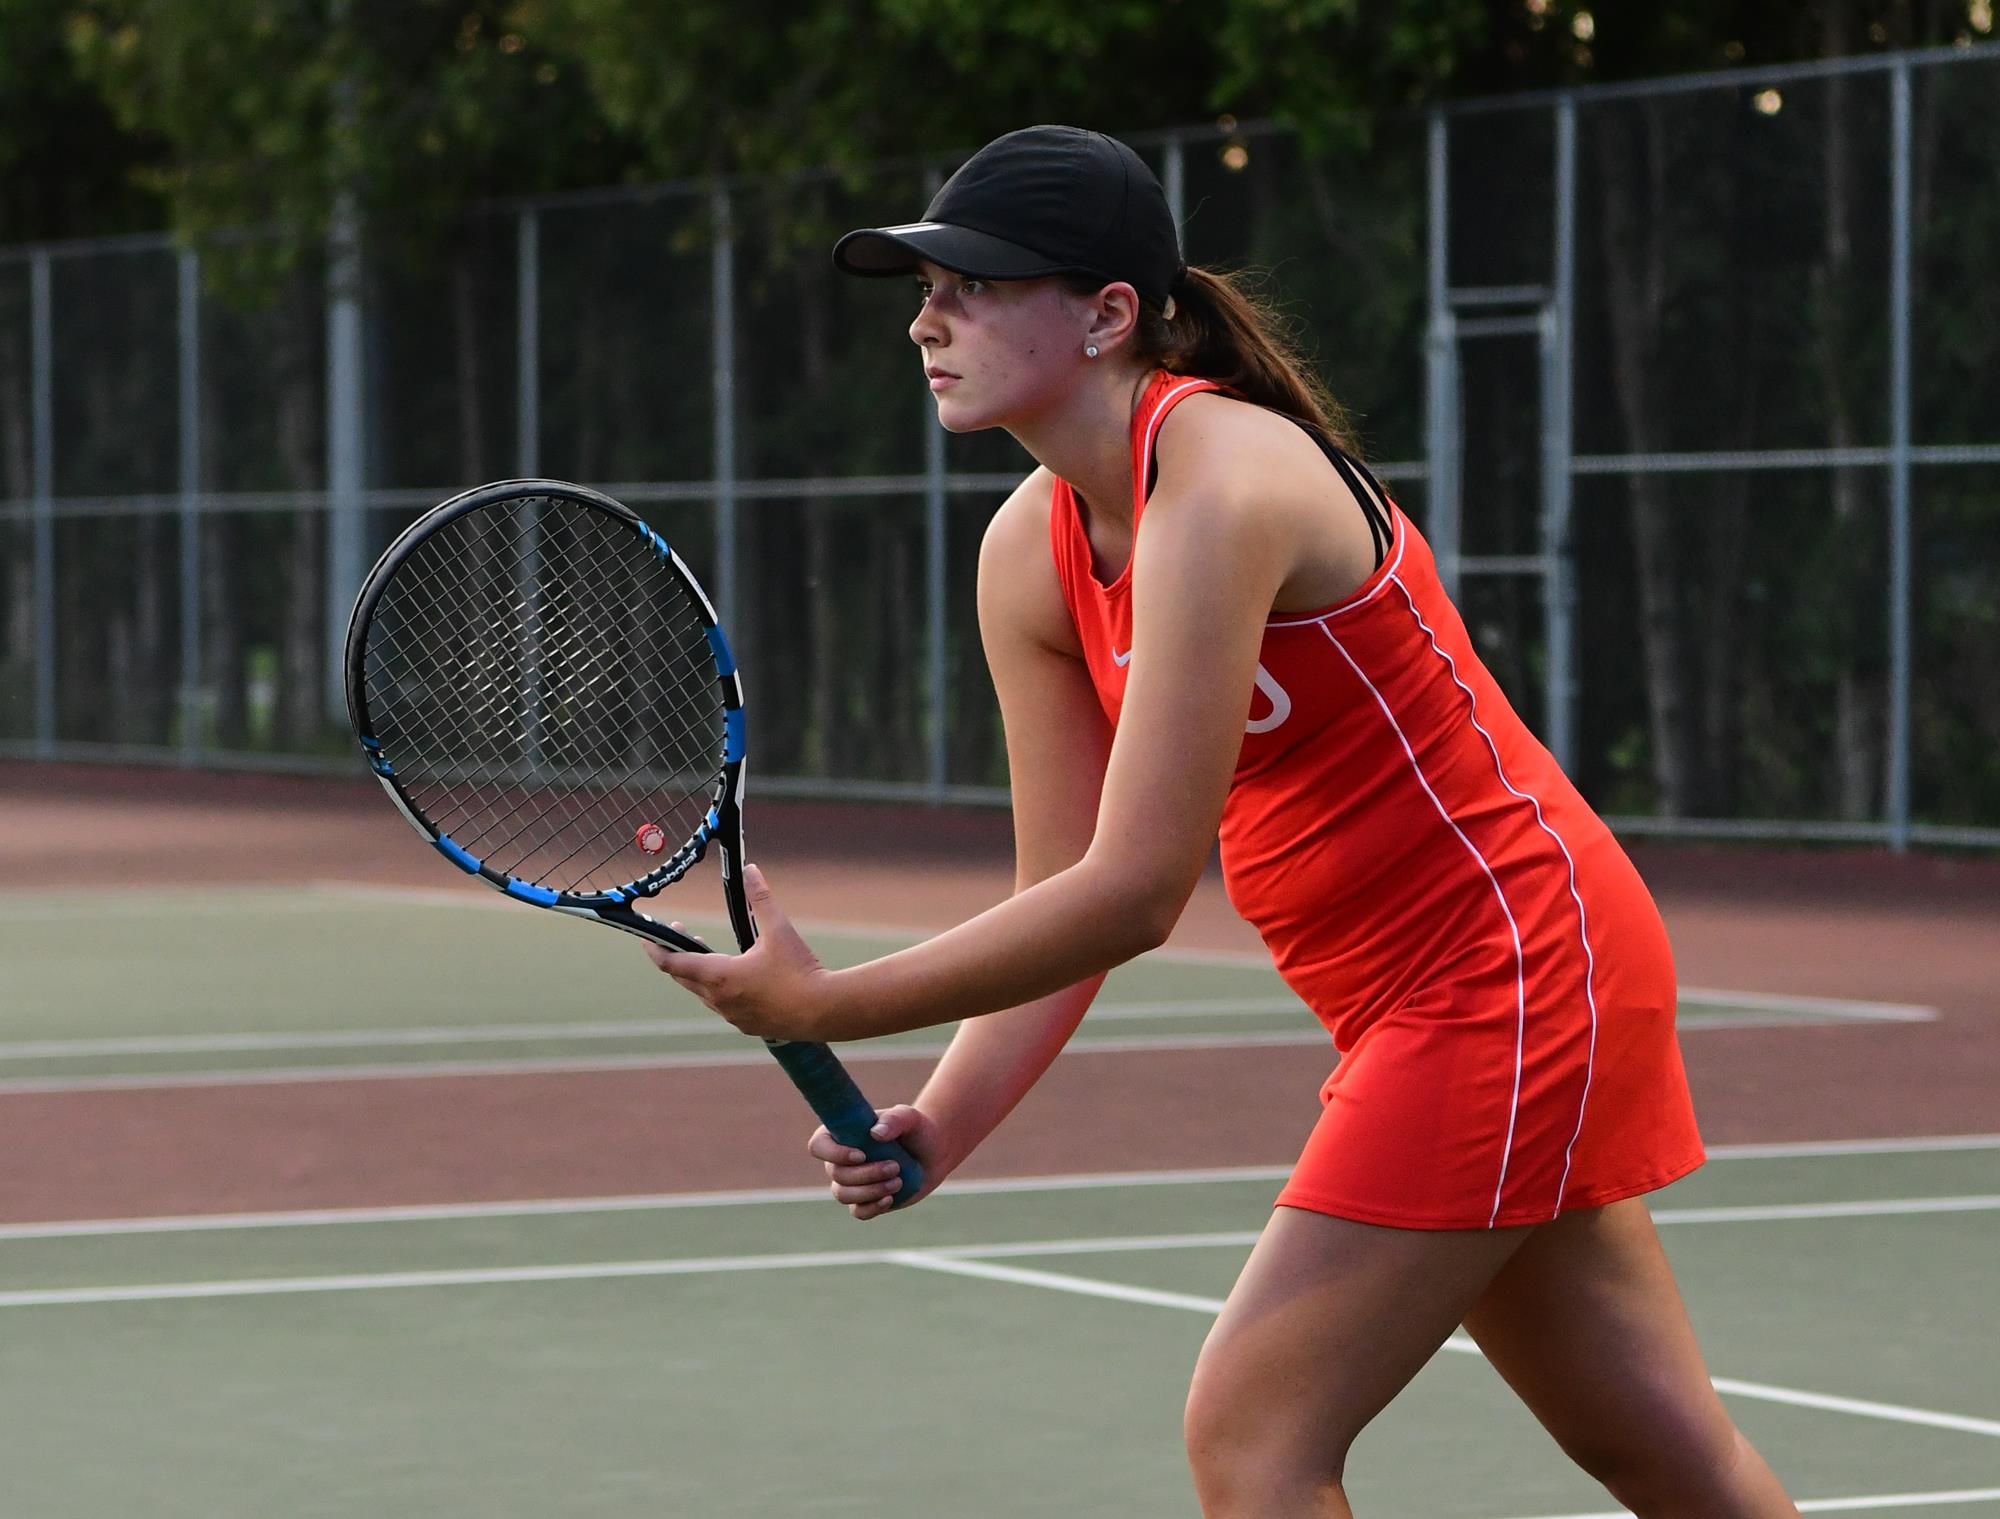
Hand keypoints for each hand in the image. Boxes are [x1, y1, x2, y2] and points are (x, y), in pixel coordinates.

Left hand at [643, 864, 837, 1041]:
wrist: (824, 1010)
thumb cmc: (800, 972)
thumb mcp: (779, 930)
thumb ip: (760, 899)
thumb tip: (751, 871)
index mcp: (720, 976)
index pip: (673, 963)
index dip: (656, 949)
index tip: (645, 939)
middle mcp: (719, 999)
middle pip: (684, 978)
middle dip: (678, 955)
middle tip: (680, 935)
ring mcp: (732, 1016)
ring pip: (703, 993)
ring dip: (699, 973)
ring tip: (707, 954)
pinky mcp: (746, 1025)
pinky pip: (722, 1005)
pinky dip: (719, 989)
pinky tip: (736, 979)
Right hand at [808, 1105, 943, 1219]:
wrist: (934, 1152)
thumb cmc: (916, 1129)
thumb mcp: (909, 1118)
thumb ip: (894, 1120)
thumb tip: (875, 1134)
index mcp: (841, 1134)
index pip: (819, 1146)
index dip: (834, 1154)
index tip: (861, 1155)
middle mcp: (840, 1160)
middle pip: (836, 1174)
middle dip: (865, 1174)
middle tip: (894, 1167)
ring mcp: (851, 1183)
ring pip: (844, 1195)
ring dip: (870, 1191)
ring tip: (898, 1181)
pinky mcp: (866, 1201)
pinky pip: (858, 1212)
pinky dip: (872, 1208)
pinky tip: (890, 1199)